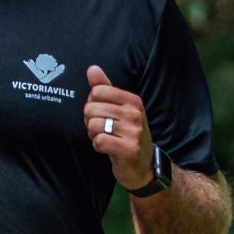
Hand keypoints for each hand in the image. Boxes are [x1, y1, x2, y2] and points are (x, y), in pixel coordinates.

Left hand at [85, 66, 154, 189]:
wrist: (143, 165)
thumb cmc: (127, 134)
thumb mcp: (119, 109)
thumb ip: (104, 88)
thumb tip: (92, 69)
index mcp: (133, 100)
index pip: (97, 92)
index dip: (92, 105)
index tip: (102, 115)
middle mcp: (135, 114)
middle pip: (91, 109)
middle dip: (90, 122)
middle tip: (103, 130)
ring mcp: (134, 132)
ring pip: (94, 125)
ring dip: (94, 135)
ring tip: (106, 138)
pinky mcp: (129, 149)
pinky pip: (99, 141)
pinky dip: (98, 146)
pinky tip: (108, 149)